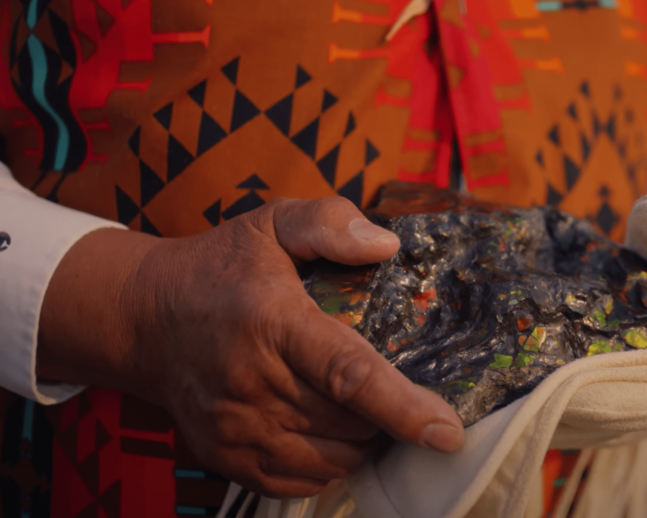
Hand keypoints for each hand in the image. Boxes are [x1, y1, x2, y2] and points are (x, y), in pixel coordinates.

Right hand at [38, 197, 464, 497]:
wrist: (144, 317)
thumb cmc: (221, 268)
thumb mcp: (271, 223)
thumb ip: (329, 223)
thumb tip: (386, 245)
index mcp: (272, 321)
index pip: (348, 375)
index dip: (403, 408)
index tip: (447, 432)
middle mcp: (251, 381)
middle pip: (350, 423)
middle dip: (389, 416)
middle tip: (394, 385)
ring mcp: (235, 426)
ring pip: (332, 458)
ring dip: (362, 439)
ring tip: (358, 404)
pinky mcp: (225, 455)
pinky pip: (300, 480)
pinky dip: (329, 461)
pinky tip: (328, 427)